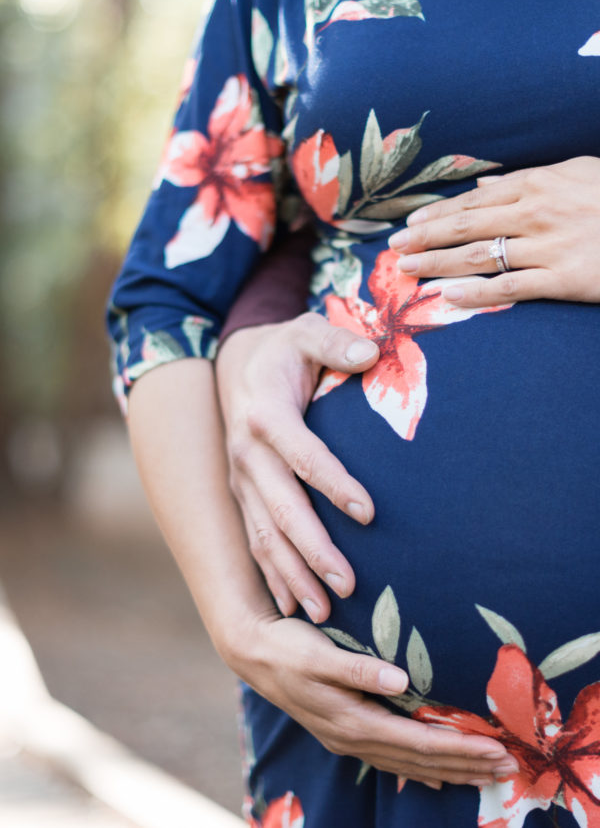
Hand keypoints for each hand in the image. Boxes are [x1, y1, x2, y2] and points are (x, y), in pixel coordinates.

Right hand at [216, 313, 378, 622]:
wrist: (237, 365)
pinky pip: (255, 541)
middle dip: (313, 549)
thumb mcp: (307, 331)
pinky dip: (273, 576)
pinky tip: (293, 607)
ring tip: (325, 614)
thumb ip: (336, 341)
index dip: (335, 484)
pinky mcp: (242, 496)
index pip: (304, 455)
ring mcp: (240, 480)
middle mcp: (247, 453)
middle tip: (349, 585)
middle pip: (281, 508)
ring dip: (293, 574)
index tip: (369, 513)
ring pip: (264, 535)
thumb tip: (371, 353)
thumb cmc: (285, 350)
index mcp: (265, 413)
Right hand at [227, 609, 518, 788]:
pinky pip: (392, 758)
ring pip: (408, 763)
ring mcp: (347, 738)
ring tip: (485, 775)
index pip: (418, 743)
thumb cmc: (289, 647)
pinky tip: (436, 775)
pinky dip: (420, 768)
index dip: (459, 748)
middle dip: (465, 765)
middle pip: (419, 760)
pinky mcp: (344, 731)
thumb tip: (401, 681)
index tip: (496, 749)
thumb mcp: (319, 654)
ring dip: (449, 769)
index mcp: (352, 720)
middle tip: (508, 769)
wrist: (253, 652)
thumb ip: (359, 670)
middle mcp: (352, 737)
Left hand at [388, 156, 599, 305]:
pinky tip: (447, 297)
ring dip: (436, 263)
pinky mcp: (564, 278)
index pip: (473, 200)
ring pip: (478, 256)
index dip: (436, 215)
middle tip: (393, 250)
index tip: (408, 225)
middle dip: (423, 238)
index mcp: (539, 183)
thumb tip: (484, 184)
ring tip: (407, 270)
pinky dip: (475, 293)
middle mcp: (536, 211)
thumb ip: (529, 179)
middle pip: (465, 227)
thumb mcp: (578, 173)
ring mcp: (548, 246)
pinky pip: (509, 288)